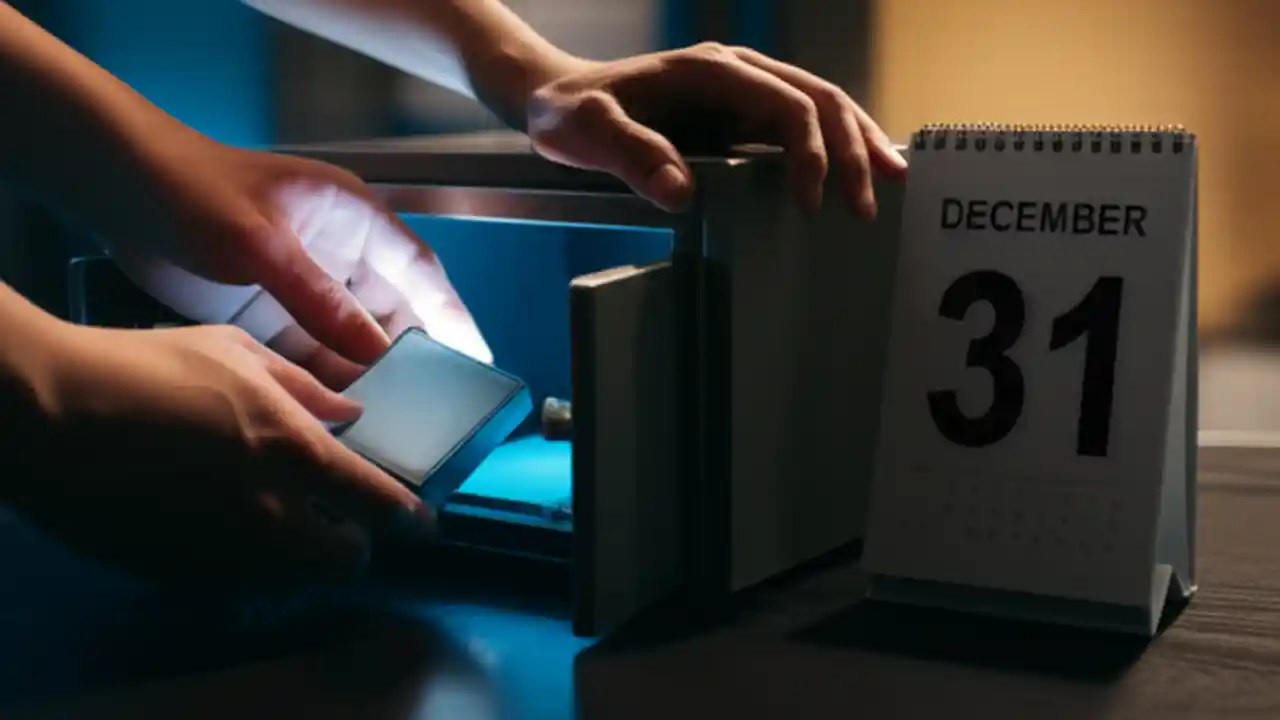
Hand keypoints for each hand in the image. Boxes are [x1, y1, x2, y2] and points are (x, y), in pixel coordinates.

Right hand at [3, 322, 432, 590]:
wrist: (47, 415)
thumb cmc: (144, 367)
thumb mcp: (234, 353)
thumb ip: (304, 387)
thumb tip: (350, 414)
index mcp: (293, 451)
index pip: (376, 502)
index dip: (409, 517)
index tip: (422, 522)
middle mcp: (270, 514)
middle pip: (345, 560)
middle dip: (356, 546)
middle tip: (346, 526)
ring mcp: (223, 551)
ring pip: (294, 578)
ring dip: (305, 557)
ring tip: (289, 527)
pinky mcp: (180, 572)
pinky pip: (239, 580)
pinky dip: (253, 563)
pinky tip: (234, 531)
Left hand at [99, 128, 490, 384]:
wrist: (117, 186)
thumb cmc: (195, 193)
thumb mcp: (262, 246)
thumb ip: (322, 301)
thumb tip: (380, 354)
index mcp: (353, 219)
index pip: (420, 271)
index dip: (453, 316)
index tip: (479, 359)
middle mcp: (339, 255)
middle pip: (391, 313)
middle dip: (414, 360)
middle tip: (436, 412)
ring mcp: (305, 285)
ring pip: (352, 340)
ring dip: (369, 378)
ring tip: (393, 426)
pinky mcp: (271, 310)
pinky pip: (311, 352)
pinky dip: (326, 382)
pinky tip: (339, 417)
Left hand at [524, 43, 907, 216]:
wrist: (559, 98)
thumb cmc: (572, 114)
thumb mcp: (588, 132)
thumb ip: (631, 155)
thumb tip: (682, 193)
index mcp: (712, 70)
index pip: (786, 106)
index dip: (809, 154)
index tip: (812, 205)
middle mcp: (738, 71)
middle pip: (820, 99)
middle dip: (852, 151)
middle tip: (868, 206)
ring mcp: (743, 89)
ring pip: (822, 105)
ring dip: (858, 143)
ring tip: (891, 184)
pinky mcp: (741, 111)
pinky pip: (802, 121)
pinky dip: (837, 145)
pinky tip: (856, 173)